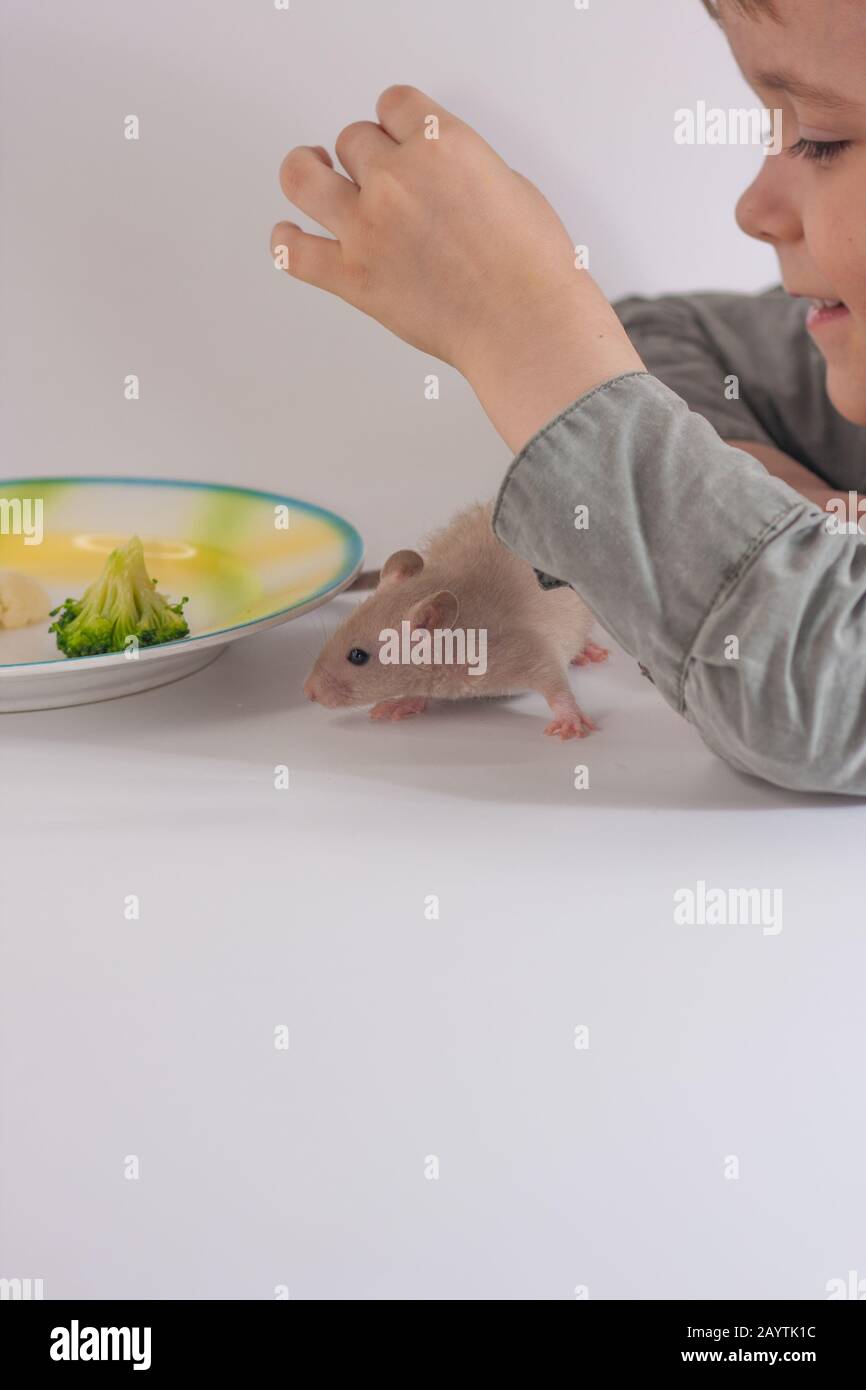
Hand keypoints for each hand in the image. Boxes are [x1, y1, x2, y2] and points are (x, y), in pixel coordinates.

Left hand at [272, 85, 641, 450]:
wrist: (524, 324)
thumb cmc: (531, 268)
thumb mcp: (509, 184)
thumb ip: (459, 168)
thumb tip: (437, 179)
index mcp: (440, 144)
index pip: (393, 104)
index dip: (394, 122)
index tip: (396, 134)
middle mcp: (396, 179)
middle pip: (354, 140)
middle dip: (368, 157)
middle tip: (377, 176)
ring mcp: (367, 228)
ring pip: (304, 176)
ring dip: (308, 171)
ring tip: (313, 173)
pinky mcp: (352, 278)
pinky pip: (293, 253)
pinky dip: (285, 242)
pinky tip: (289, 235)